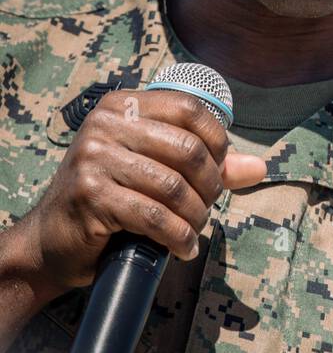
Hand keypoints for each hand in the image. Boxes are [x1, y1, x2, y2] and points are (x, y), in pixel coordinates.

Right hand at [16, 88, 265, 295]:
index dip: (217, 141)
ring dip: (195, 215)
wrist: (52, 239)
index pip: (190, 108)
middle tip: (207, 206)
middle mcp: (106, 123)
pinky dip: (178, 236)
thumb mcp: (155, 170)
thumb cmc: (109, 199)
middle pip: (187, 148)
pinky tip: (183, 248)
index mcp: (123, 105)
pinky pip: (154, 217)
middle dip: (209, 184)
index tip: (218, 171)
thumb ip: (207, 164)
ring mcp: (94, 158)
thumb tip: (260, 168)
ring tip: (194, 228)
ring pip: (174, 186)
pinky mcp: (90, 195)